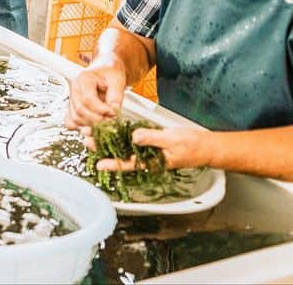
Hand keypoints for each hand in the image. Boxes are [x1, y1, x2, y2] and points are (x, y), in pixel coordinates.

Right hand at [65, 60, 126, 128]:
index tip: (113, 113)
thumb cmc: (110, 70)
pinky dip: (80, 126)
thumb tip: (114, 111)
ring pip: (75, 118)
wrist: (106, 68)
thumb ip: (116, 95)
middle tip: (110, 121)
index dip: (101, 109)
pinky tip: (92, 126)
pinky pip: (70, 121)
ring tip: (104, 123)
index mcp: (84, 79)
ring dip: (90, 124)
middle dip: (97, 119)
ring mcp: (72, 99)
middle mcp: (74, 89)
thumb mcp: (117, 79)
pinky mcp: (73, 107)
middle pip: (80, 110)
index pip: (87, 99)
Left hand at [88, 127, 212, 171]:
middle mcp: (146, 158)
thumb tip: (134, 137)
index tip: (98, 164)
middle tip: (86, 138)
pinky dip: (119, 134)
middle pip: (120, 154)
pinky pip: (130, 139)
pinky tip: (108, 129)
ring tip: (91, 132)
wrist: (206, 146)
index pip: (128, 164)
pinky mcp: (148, 142)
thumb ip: (152, 138)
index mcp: (151, 162)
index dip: (112, 163)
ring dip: (107, 140)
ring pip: (122, 146)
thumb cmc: (193, 146)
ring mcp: (146, 150)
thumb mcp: (172, 139)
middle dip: (102, 147)